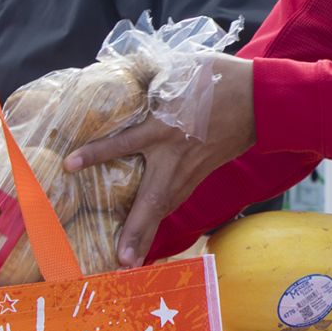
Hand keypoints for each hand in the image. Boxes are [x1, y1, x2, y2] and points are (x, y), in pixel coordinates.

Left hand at [64, 54, 257, 266]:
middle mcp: (176, 157)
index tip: (70, 164)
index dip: (97, 153)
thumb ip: (152, 75)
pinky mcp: (199, 175)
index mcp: (167, 129)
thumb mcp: (182, 69)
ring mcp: (190, 171)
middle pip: (153, 201)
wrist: (261, 101)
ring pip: (165, 207)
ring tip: (130, 262)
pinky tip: (147, 234)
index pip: (126, 143)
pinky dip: (159, 219)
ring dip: (148, 235)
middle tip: (122, 261)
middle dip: (137, 231)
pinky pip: (175, 201)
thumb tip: (124, 69)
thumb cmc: (220, 81)